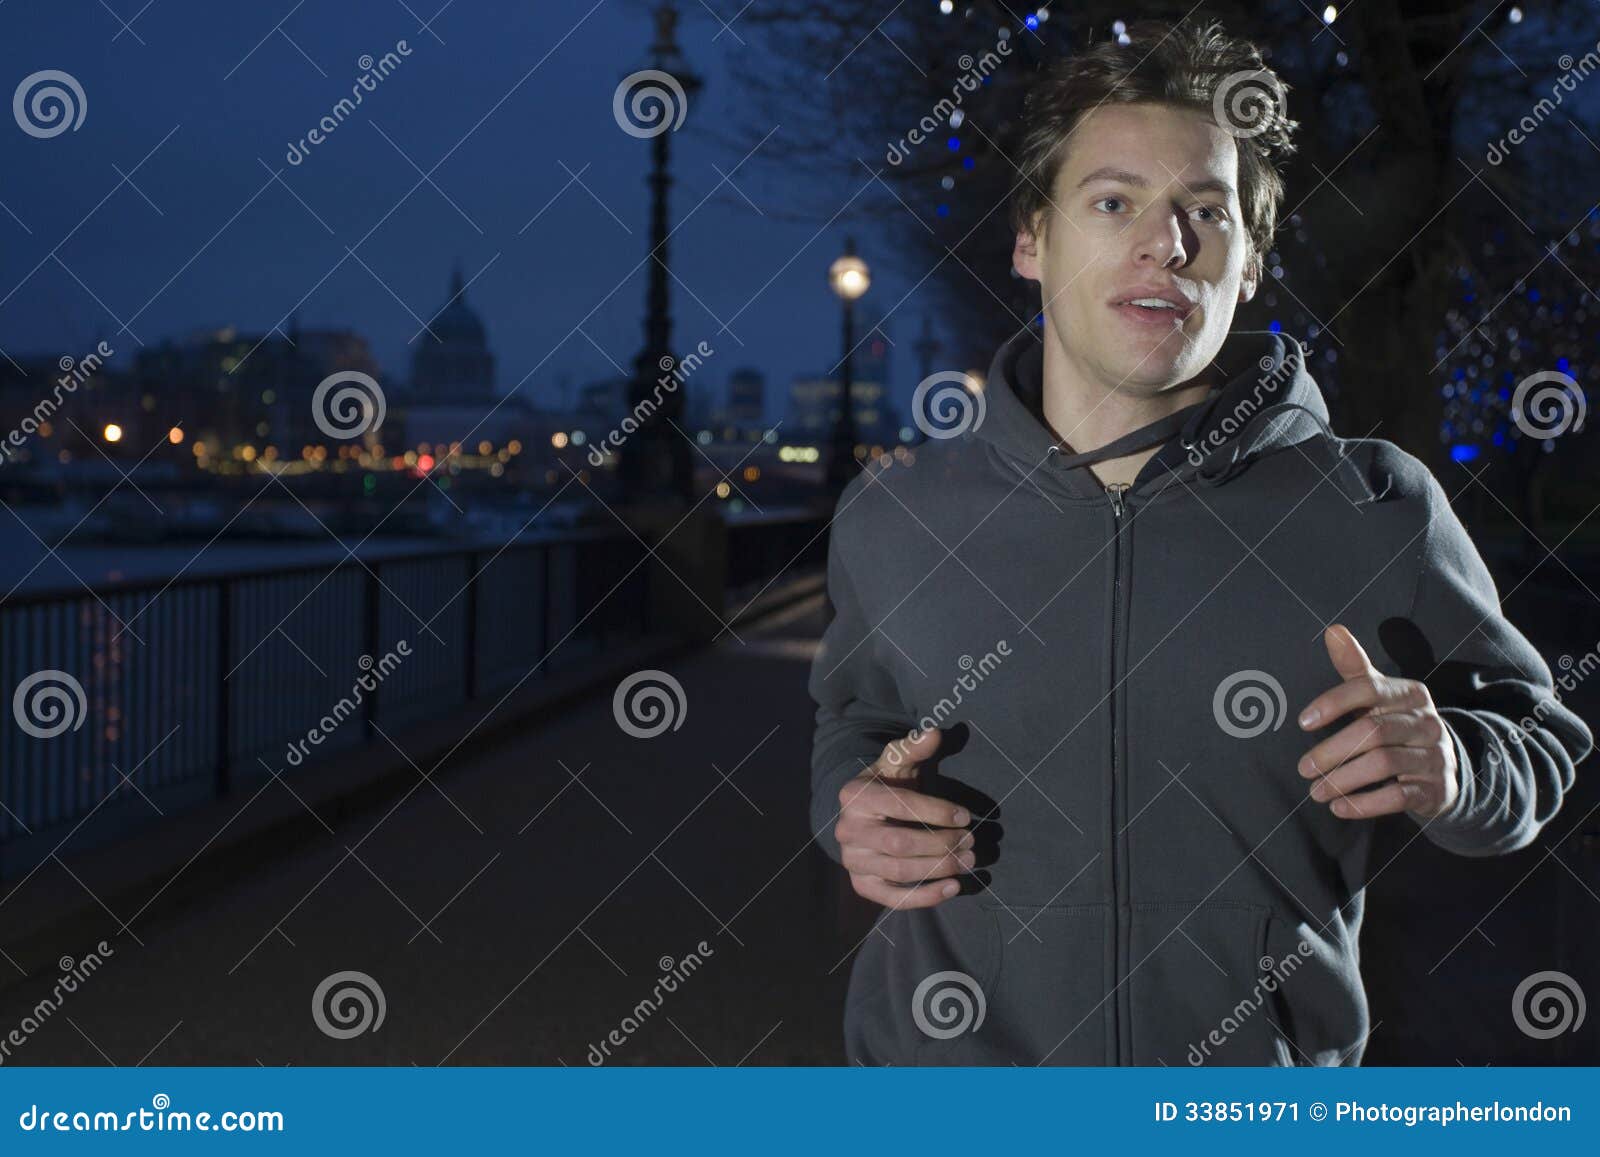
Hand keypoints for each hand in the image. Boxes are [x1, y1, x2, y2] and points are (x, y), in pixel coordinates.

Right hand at [835, 727, 974, 908]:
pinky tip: (954, 887)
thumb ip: (914, 747)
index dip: (936, 811)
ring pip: (899, 871)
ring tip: (970, 861)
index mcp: (855, 795)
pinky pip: (894, 898)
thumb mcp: (896, 761)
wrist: (862, 815)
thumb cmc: (886, 784)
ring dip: (940, 869)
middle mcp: (848, 830)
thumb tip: (935, 733)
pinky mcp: (862, 884)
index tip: (966, 816)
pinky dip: (926, 897)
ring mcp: (852, 860)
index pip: (899, 804)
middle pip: (900, 843)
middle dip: (941, 844)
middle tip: (972, 842)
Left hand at [1296, 624, 1458, 820]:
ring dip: (1343, 780)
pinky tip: (1339, 808)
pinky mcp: (1436, 788)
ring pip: (1384, 764)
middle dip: (1332, 751)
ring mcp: (1435, 756)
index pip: (1369, 689)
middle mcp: (1427, 721)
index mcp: (1410, 693)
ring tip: (1315, 791)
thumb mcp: (1378, 696)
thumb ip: (1354, 667)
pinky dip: (1365, 804)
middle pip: (1373, 731)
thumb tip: (1333, 630)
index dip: (1334, 703)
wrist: (1442, 769)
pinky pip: (1399, 796)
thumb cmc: (1395, 724)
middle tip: (1303, 768)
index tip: (1303, 722)